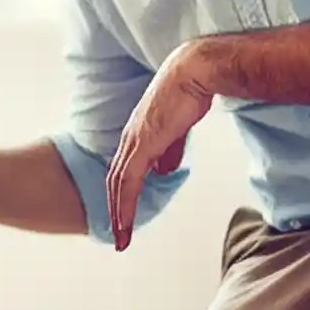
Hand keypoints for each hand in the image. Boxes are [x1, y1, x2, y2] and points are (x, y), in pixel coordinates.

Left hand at [106, 43, 213, 251]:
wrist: (194, 72)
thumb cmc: (190, 92)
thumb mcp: (178, 128)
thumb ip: (170, 149)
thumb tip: (164, 170)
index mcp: (138, 134)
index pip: (124, 170)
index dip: (122, 194)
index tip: (124, 215)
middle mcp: (130, 139)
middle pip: (115, 181)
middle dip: (116, 211)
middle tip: (119, 235)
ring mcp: (134, 142)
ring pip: (118, 185)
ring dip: (118, 214)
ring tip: (121, 237)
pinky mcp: (142, 144)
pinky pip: (128, 182)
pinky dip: (125, 204)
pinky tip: (126, 221)